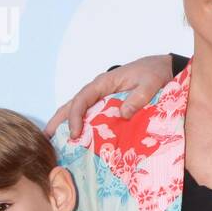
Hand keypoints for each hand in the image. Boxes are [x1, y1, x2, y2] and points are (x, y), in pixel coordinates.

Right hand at [44, 54, 175, 139]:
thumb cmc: (155, 72)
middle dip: (59, 121)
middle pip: (73, 105)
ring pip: (79, 110)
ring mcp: (103, 97)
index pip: (82, 99)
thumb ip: (138, 98)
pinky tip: (79, 141)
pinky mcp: (109, 105)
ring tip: (55, 142)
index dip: (75, 116)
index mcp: (104, 83)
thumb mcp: (150, 84)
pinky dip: (82, 126)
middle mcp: (99, 90)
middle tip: (47, 139)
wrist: (164, 68)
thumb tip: (122, 114)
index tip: (75, 133)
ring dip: (67, 124)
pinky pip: (91, 115)